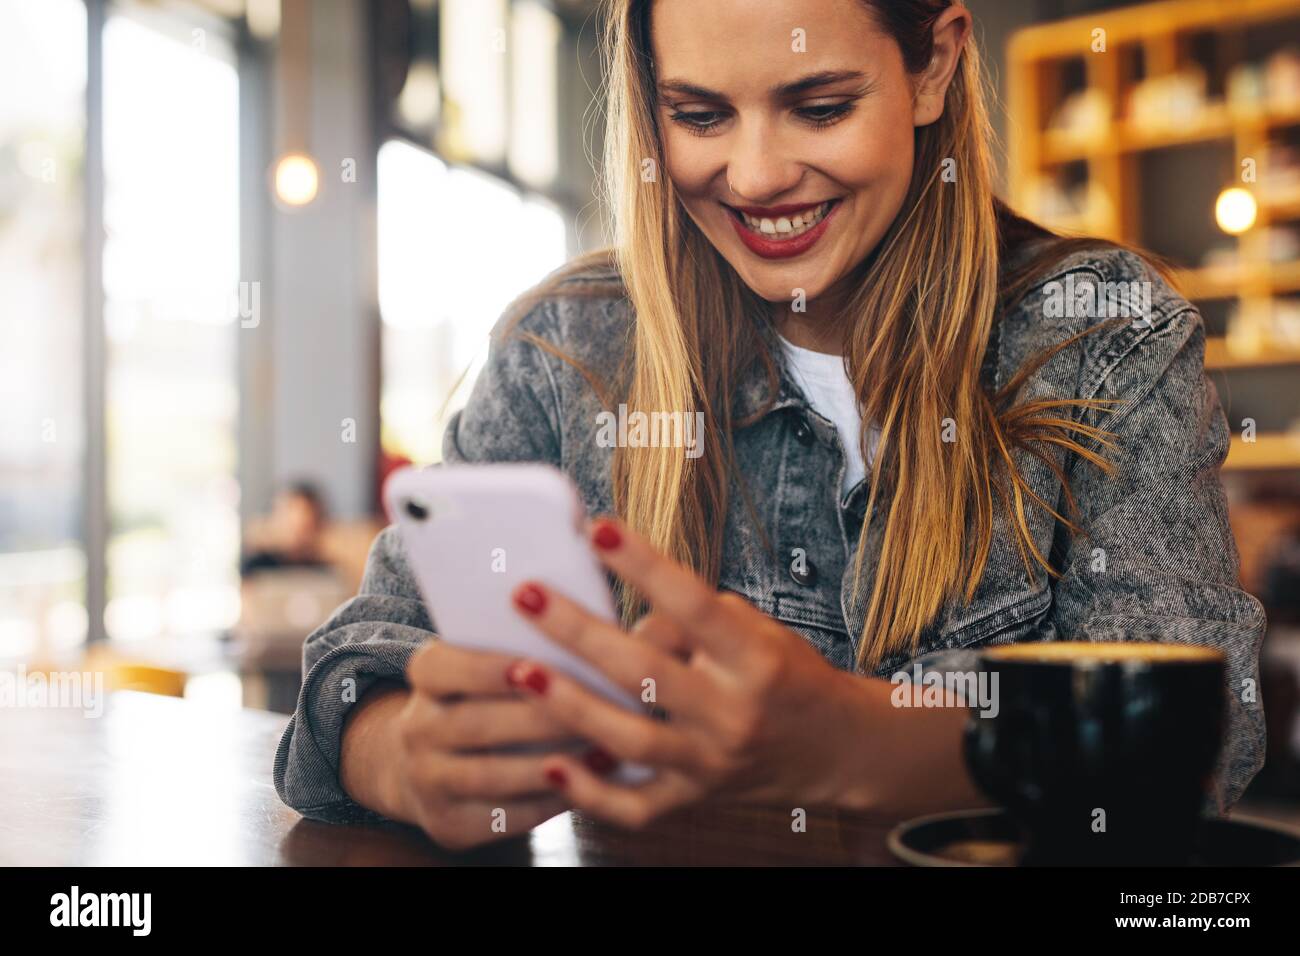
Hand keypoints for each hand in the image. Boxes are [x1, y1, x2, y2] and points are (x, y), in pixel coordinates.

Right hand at [382, 641, 616, 850]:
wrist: (434, 762)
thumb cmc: (488, 697)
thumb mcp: (488, 662)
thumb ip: (526, 649)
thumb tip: (591, 636)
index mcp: (425, 674)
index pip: (446, 666)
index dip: (490, 668)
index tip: (538, 663)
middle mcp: (415, 728)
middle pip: (476, 723)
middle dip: (539, 717)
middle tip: (597, 710)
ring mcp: (426, 780)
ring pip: (490, 775)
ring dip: (551, 764)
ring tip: (605, 750)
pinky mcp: (449, 823)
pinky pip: (503, 815)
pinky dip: (549, 801)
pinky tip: (588, 785)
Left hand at [501, 517, 872, 828]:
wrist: (832, 749)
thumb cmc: (784, 673)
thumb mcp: (755, 631)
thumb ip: (689, 621)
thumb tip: (614, 614)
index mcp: (756, 659)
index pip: (693, 604)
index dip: (643, 564)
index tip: (597, 529)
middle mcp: (734, 713)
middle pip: (645, 671)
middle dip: (577, 631)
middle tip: (525, 595)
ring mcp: (712, 762)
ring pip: (629, 738)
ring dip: (568, 704)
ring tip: (521, 670)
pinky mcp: (694, 799)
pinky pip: (633, 806)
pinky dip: (588, 790)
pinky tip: (548, 763)